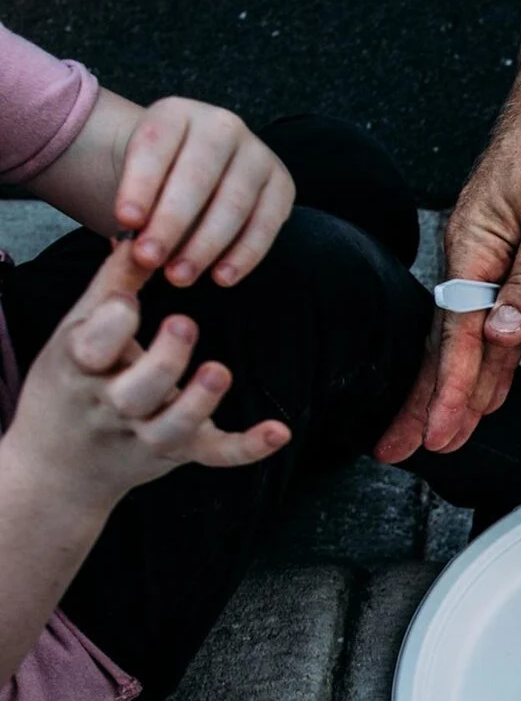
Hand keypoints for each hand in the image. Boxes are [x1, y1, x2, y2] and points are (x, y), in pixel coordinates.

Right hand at [1, 240, 290, 503]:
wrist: (59, 465)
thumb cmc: (71, 383)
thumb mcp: (78, 333)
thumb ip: (112, 287)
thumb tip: (139, 235)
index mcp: (79, 370)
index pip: (89, 348)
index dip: (109, 324)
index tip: (128, 300)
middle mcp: (112, 407)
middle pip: (134, 393)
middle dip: (160, 362)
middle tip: (183, 323)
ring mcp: (147, 435)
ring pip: (172, 428)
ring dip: (198, 403)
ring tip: (218, 370)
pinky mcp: (182, 454)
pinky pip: (217, 455)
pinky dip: (249, 448)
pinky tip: (280, 431)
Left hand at [109, 97, 295, 286]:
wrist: (197, 168)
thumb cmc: (160, 178)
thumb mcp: (137, 176)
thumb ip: (134, 207)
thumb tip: (134, 248)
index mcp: (176, 113)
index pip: (155, 146)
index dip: (140, 185)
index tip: (125, 222)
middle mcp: (222, 126)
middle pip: (196, 178)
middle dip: (170, 223)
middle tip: (148, 259)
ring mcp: (258, 154)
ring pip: (233, 204)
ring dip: (205, 246)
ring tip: (179, 276)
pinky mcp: (283, 184)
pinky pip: (266, 224)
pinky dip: (244, 255)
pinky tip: (221, 277)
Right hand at [375, 73, 520, 460]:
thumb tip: (504, 332)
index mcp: (478, 243)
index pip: (461, 334)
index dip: (453, 390)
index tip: (440, 434)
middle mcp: (472, 250)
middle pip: (446, 342)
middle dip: (427, 401)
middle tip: (401, 450)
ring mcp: (486, 251)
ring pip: (464, 334)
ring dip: (452, 387)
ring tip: (435, 434)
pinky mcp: (505, 250)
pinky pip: (486, 315)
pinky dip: (483, 356)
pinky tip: (484, 385)